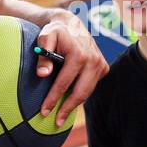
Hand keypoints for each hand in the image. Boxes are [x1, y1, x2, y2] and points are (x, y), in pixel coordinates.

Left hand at [35, 12, 108, 126]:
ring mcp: (100, 64)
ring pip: (87, 91)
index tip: (44, 111)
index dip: (53, 99)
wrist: (71, 24)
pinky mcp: (103, 67)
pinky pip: (91, 86)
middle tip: (56, 122)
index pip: (64, 83)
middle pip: (80, 92)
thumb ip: (43, 56)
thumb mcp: (45, 38)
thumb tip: (43, 74)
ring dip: (74, 104)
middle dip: (67, 109)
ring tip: (62, 116)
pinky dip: (81, 94)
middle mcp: (93, 60)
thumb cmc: (55, 32)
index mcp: (79, 54)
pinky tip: (70, 101)